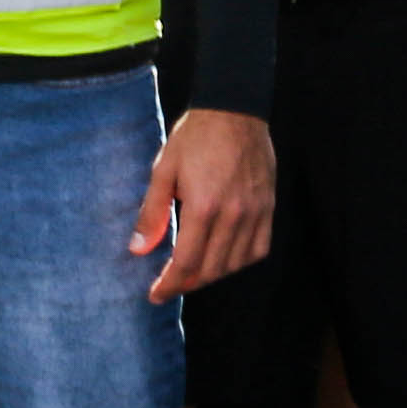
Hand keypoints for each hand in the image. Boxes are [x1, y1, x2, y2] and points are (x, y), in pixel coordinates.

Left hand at [131, 105, 273, 301]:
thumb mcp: (162, 171)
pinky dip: (240, 261)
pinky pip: (259, 249)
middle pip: (212, 269)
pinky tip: (223, 259)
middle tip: (168, 286)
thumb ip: (152, 213)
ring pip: (236, 264)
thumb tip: (138, 249)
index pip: (187, 262)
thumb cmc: (194, 139)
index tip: (155, 295)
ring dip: (212, 275)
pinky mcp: (268, 208)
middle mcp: (233, 216)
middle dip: (187, 284)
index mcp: (203, 207)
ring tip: (191, 274)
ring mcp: (255, 213)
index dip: (170, 284)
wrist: (234, 112)